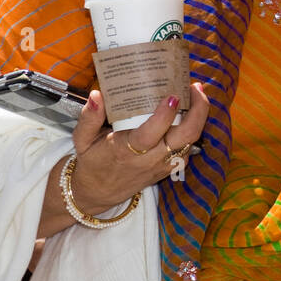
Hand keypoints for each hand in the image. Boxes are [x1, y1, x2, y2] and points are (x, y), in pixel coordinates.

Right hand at [68, 83, 210, 214]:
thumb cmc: (92, 162)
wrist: (98, 192)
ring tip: (196, 94)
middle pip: (185, 136)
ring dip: (198, 117)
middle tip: (195, 87)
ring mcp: (163, 164)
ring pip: (191, 141)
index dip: (164, 115)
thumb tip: (97, 95)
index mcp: (126, 150)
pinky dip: (193, 129)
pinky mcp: (169, 168)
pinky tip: (190, 112)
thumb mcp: (82, 140)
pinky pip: (188, 147)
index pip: (151, 134)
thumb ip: (89, 117)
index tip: (173, 96)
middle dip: (198, 111)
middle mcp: (150, 158)